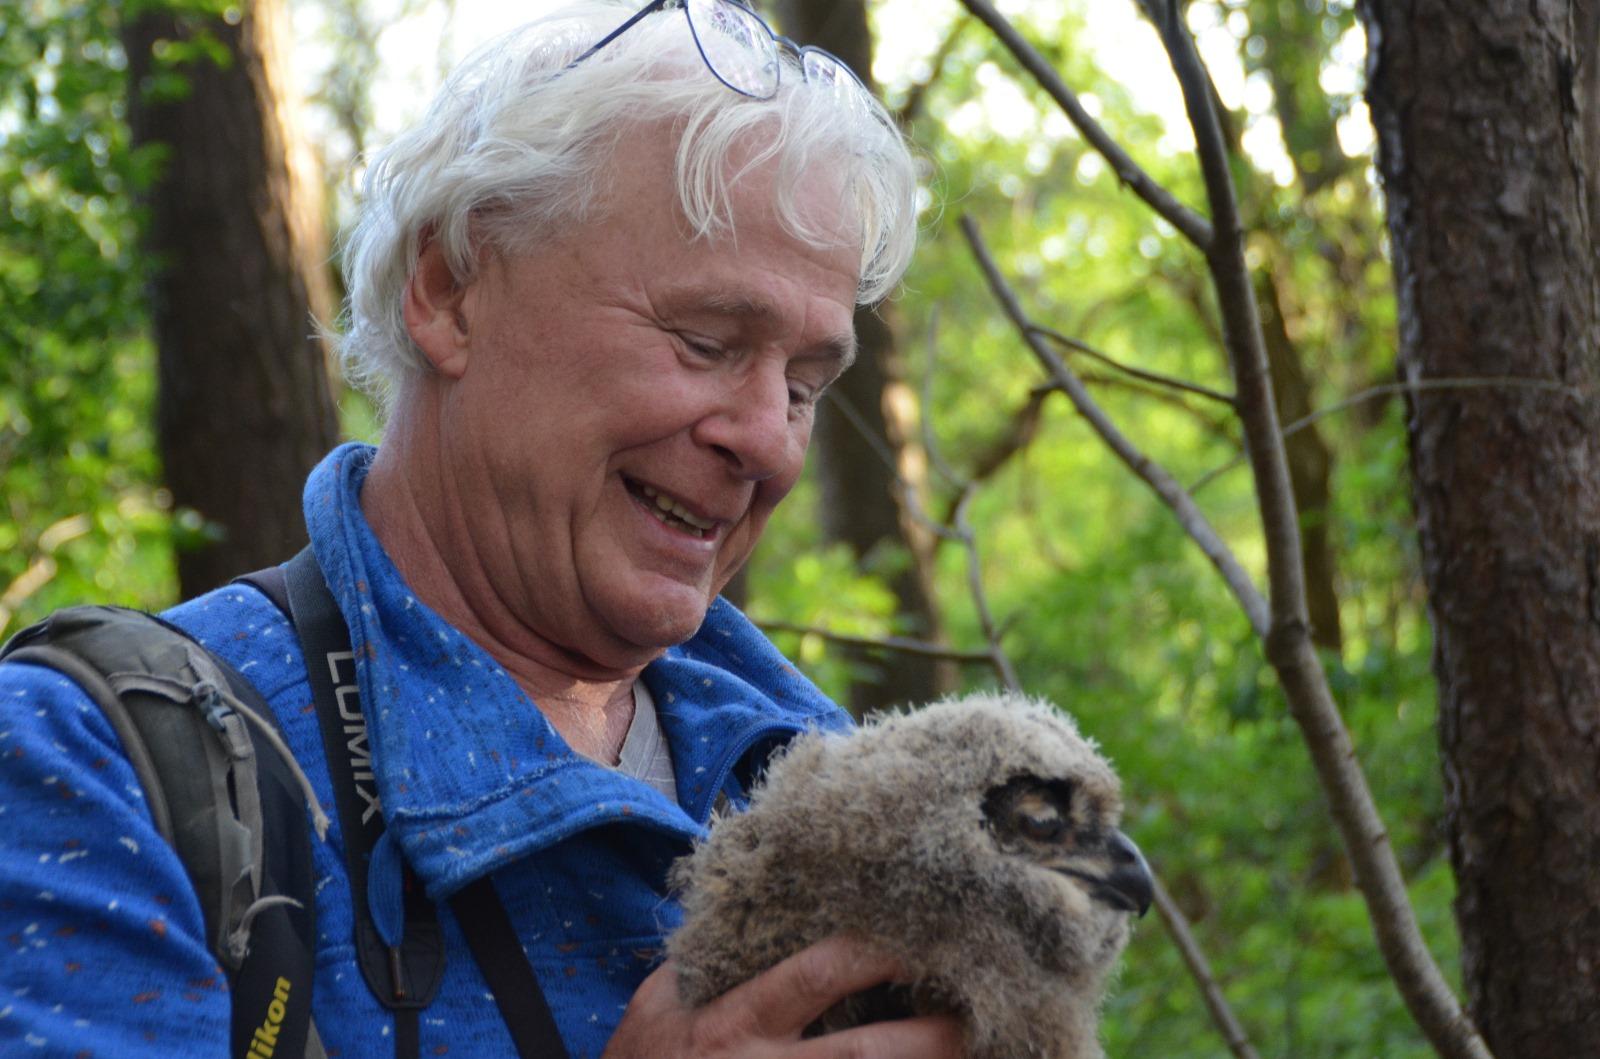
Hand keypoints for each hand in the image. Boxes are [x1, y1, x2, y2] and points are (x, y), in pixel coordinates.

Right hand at [602, 935, 965, 1057]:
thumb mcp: (662, 998)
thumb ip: (713, 955)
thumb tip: (765, 894)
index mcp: (732, 1021)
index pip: (817, 976)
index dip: (876, 953)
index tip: (926, 933)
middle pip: (863, 1055)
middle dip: (929, 1038)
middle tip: (982, 1016)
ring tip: (982, 1053)